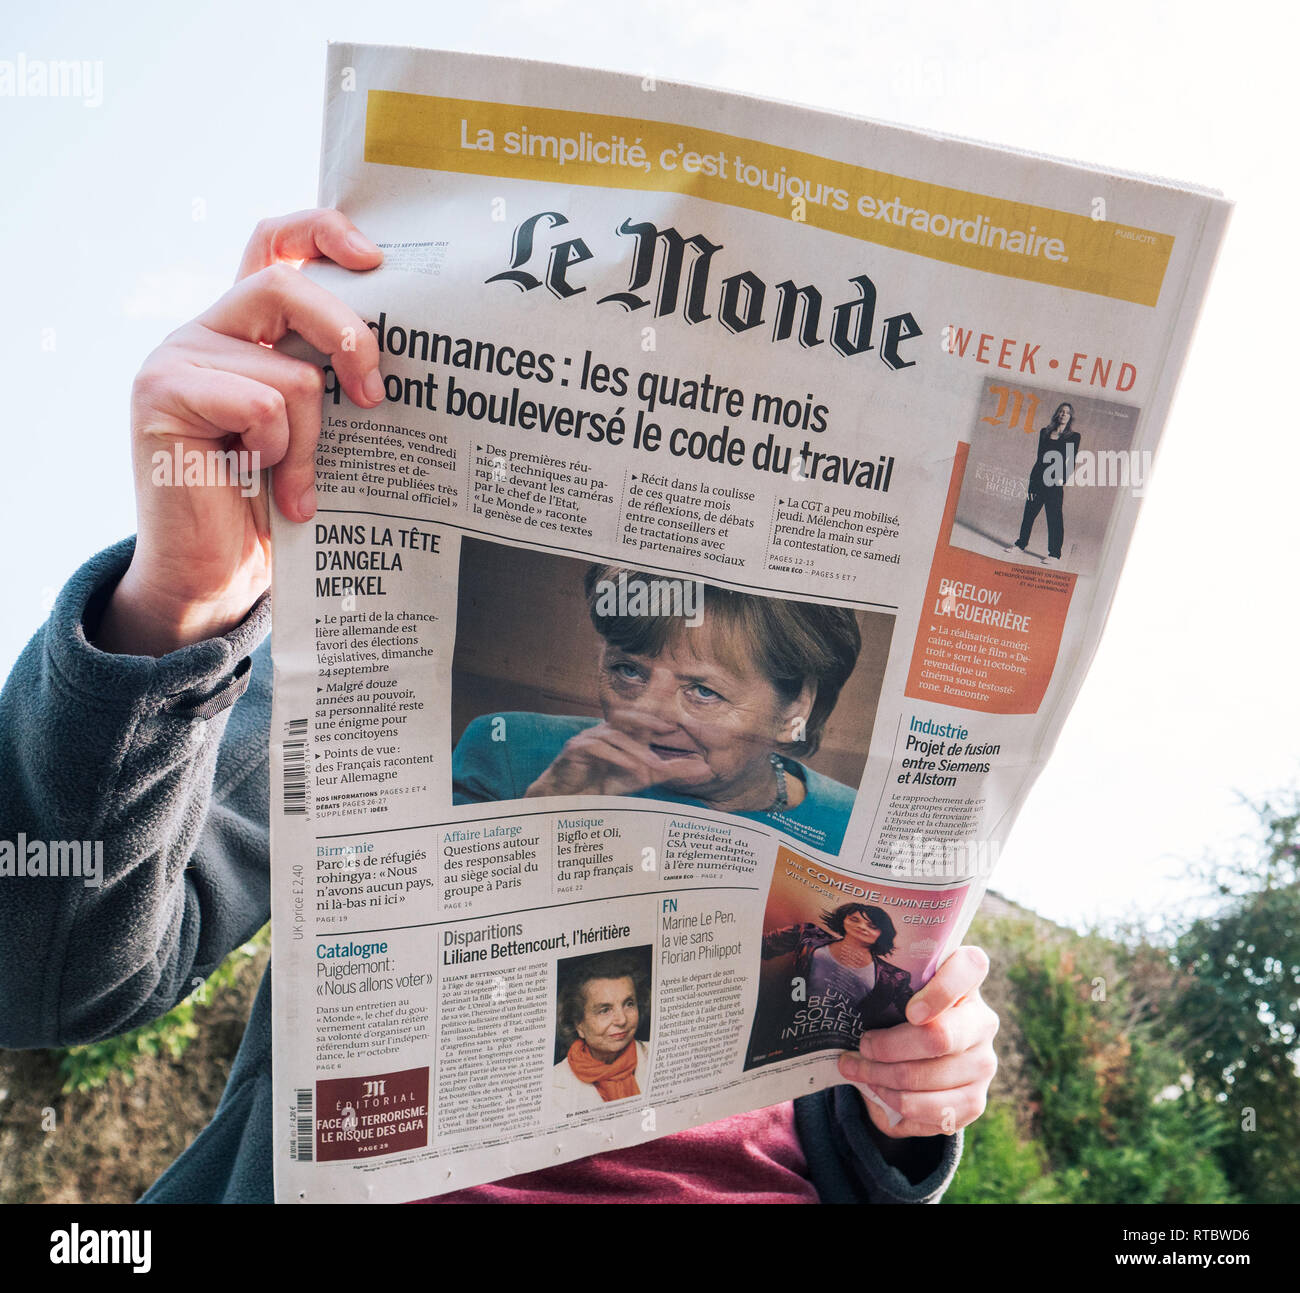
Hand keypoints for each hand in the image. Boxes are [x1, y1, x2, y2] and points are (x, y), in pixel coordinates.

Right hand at [95, 209, 384, 655]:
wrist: (215, 574)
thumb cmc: (273, 504)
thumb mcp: (314, 428)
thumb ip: (331, 377)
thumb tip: (408, 342)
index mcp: (245, 330)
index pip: (274, 245)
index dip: (322, 232)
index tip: (377, 259)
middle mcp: (206, 330)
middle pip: (284, 284)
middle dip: (348, 336)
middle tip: (375, 396)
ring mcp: (177, 357)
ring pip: (289, 371)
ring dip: (311, 440)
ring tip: (300, 487)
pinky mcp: (161, 392)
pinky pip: (261, 404)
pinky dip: (282, 453)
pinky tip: (268, 486)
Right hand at [524, 710, 715, 798]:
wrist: (567, 799)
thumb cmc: (603, 783)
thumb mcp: (643, 777)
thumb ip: (671, 770)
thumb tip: (704, 768)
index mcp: (621, 731)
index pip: (640, 714)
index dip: (657, 709)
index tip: (677, 721)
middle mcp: (605, 729)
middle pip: (627, 715)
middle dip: (647, 719)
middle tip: (668, 729)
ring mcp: (588, 737)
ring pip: (616, 735)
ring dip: (636, 751)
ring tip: (653, 767)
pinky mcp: (575, 749)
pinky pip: (598, 748)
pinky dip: (617, 758)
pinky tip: (631, 770)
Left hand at [836, 945, 998, 1138]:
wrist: (918, 1061)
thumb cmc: (899, 1014)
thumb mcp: (896, 992)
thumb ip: (884, 984)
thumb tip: (836, 987)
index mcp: (966, 981)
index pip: (971, 967)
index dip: (942, 990)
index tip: (910, 1011)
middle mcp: (983, 1021)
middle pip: (939, 1037)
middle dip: (888, 1046)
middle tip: (860, 1046)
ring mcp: (984, 1063)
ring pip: (926, 1077)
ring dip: (881, 1076)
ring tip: (855, 1068)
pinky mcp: (975, 1101)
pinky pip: (931, 1110)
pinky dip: (897, 1102)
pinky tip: (879, 1090)